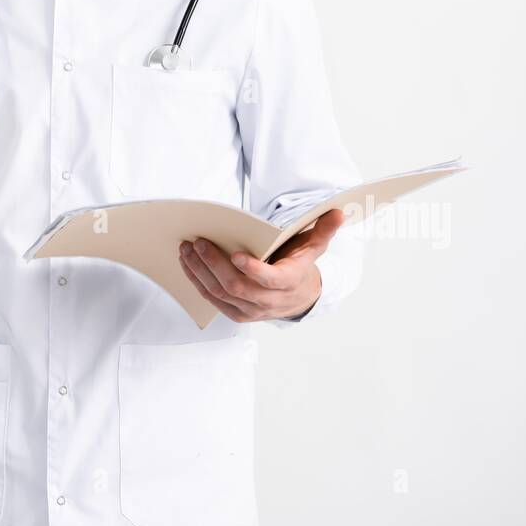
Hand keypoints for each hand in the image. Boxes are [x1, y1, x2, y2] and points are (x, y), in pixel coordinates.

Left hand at [178, 208, 345, 322]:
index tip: (236, 254)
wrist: (298, 298)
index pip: (269, 280)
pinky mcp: (237, 313)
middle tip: (198, 243)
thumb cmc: (300, 266)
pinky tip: (187, 264)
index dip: (252, 270)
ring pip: (220, 294)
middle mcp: (268, 301)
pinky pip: (213, 299)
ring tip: (186, 250)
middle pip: (236, 287)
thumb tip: (339, 212)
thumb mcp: (315, 247)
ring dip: (200, 272)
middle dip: (214, 264)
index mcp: (287, 282)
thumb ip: (324, 229)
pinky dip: (197, 282)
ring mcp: (250, 310)